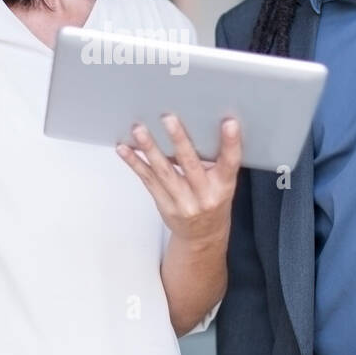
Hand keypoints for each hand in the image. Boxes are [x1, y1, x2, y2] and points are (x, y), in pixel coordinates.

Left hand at [116, 115, 242, 246]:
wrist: (202, 236)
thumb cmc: (213, 200)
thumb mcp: (223, 184)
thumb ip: (215, 162)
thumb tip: (195, 126)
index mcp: (224, 186)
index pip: (230, 163)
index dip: (231, 143)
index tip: (230, 123)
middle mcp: (204, 195)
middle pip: (190, 165)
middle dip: (179, 140)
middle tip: (169, 118)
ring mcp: (182, 202)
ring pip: (164, 171)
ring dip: (150, 148)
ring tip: (139, 130)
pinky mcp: (164, 204)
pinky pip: (148, 180)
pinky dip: (134, 162)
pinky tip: (124, 149)